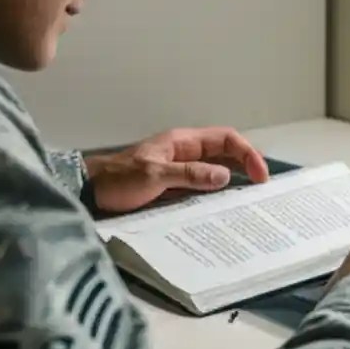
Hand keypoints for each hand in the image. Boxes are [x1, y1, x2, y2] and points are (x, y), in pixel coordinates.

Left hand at [84, 127, 270, 212]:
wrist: (88, 191)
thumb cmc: (117, 180)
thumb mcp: (154, 176)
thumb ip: (190, 175)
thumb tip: (225, 176)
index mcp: (182, 142)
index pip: (225, 139)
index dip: (247, 153)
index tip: (259, 175)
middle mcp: (184, 152)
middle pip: (224, 153)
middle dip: (246, 166)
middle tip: (261, 189)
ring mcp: (179, 169)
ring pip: (215, 170)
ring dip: (233, 181)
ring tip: (247, 200)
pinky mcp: (172, 186)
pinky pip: (201, 187)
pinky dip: (215, 194)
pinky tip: (221, 209)